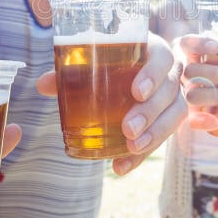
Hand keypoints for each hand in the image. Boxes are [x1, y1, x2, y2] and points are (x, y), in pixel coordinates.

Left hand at [36, 33, 185, 175]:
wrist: (129, 69)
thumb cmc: (111, 60)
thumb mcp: (95, 61)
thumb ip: (71, 71)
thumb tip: (43, 84)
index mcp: (153, 50)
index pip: (163, 58)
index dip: (153, 74)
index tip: (136, 92)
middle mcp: (170, 72)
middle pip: (170, 91)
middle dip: (150, 112)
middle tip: (128, 128)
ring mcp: (173, 96)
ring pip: (174, 115)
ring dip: (155, 134)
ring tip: (132, 147)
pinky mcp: (168, 118)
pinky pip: (162, 137)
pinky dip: (143, 155)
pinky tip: (122, 167)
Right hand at [177, 34, 217, 129]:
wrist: (208, 93)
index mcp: (191, 53)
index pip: (186, 43)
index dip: (198, 44)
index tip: (217, 47)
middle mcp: (184, 72)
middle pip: (191, 71)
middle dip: (216, 74)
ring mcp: (183, 94)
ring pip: (192, 94)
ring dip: (215, 95)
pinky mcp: (188, 114)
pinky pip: (191, 120)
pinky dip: (206, 120)